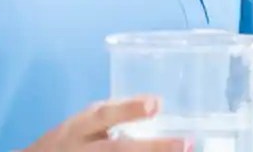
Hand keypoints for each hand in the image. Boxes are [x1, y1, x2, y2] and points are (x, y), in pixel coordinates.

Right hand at [23, 96, 191, 151]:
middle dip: (152, 148)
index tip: (156, 104)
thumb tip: (156, 105)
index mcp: (78, 129)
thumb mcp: (82, 124)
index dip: (128, 110)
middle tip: (185, 143)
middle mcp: (81, 151)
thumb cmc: (66, 144)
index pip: (102, 116)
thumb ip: (111, 116)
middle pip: (117, 150)